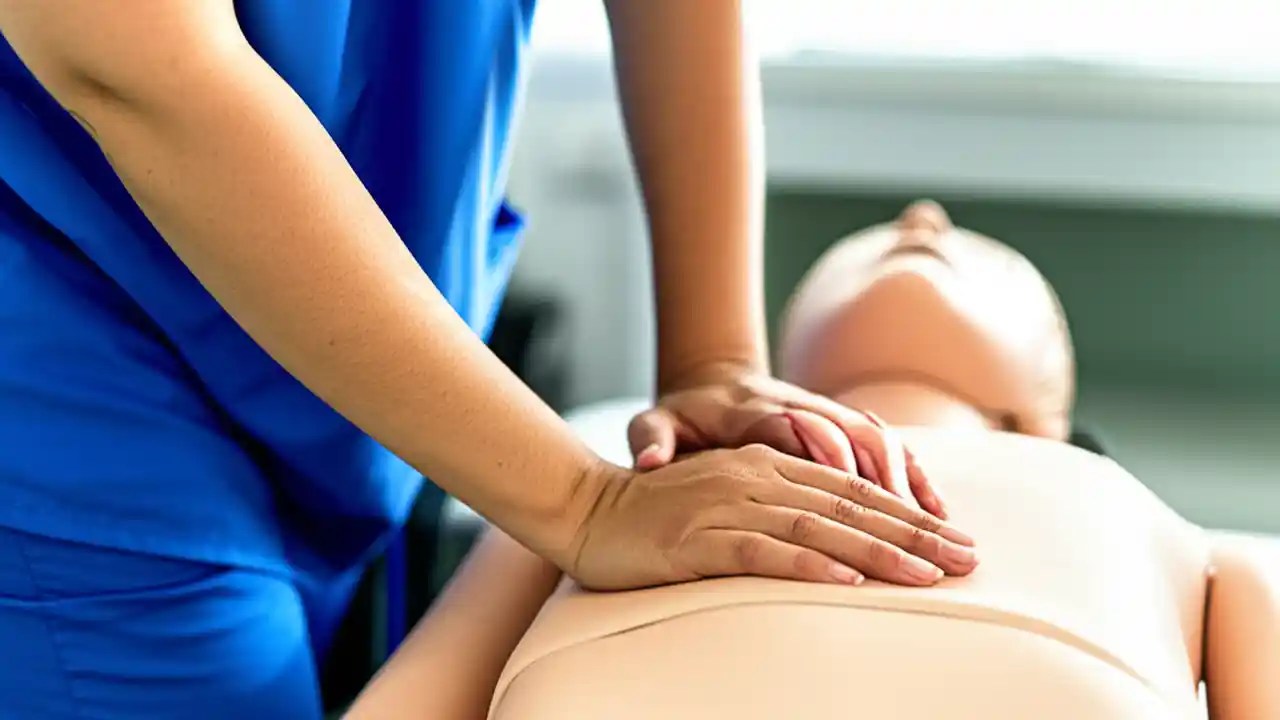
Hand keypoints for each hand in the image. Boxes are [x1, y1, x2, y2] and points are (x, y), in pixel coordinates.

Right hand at [562, 445, 976, 590]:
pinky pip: (761, 553)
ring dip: (877, 552)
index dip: (908, 515)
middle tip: (965, 559)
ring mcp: (727, 507)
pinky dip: (806, 566)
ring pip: (817, 529)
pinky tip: (844, 580)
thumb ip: (777, 508)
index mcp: (767, 467)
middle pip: (849, 507)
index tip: (954, 540)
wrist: (587, 509)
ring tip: (926, 575)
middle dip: (913, 533)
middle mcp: (756, 480)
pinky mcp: (698, 539)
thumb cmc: (658, 513)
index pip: (853, 492)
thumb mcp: (726, 499)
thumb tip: (838, 539)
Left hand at [627, 363, 948, 517]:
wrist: (706, 380)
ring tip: (938, 532)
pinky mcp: (842, 426)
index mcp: (754, 409)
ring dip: (910, 486)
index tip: (855, 494)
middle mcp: (800, 406)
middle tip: (920, 534)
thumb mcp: (655, 423)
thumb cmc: (681, 415)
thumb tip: (646, 461)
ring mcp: (827, 413)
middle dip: (889, 486)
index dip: (829, 457)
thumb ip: (652, 439)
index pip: (798, 427)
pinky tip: (936, 513)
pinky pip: (888, 448)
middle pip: (855, 440)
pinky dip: (913, 477)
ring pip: (880, 444)